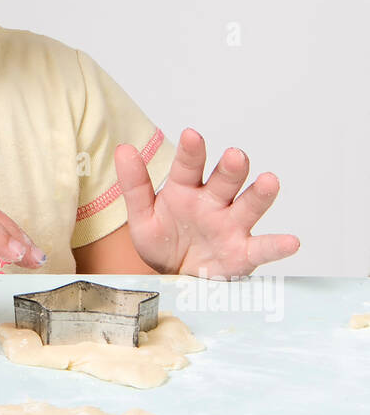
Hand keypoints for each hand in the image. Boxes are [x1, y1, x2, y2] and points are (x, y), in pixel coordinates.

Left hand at [113, 128, 299, 277]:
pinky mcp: (243, 253)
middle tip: (235, 156)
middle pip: (225, 180)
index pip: (189, 166)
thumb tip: (123, 149)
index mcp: (185, 189)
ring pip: (248, 206)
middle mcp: (213, 202)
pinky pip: (262, 248)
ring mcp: (230, 226)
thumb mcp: (143, 215)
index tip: (191, 135)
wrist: (174, 278)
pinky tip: (291, 241)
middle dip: (231, 168)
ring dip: (259, 194)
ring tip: (269, 181)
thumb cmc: (163, 241)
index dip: (191, 151)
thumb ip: (134, 184)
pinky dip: (277, 245)